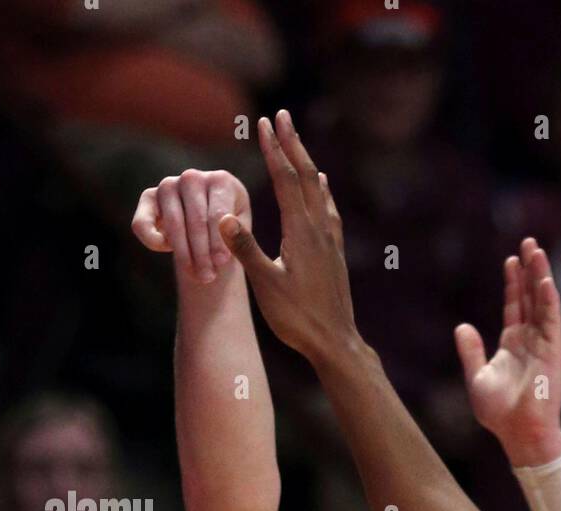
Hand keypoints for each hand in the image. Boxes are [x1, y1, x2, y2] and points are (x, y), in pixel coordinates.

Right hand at [132, 168, 249, 283]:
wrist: (210, 238)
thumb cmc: (231, 238)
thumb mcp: (242, 241)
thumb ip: (241, 237)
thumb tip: (228, 224)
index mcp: (222, 181)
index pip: (218, 212)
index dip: (219, 239)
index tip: (222, 262)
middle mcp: (193, 178)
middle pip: (195, 218)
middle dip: (202, 252)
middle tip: (208, 277)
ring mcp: (169, 185)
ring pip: (173, 222)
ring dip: (184, 253)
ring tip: (198, 276)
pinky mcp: (148, 197)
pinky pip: (143, 222)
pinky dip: (153, 241)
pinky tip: (167, 251)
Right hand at [219, 110, 355, 362]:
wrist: (336, 343)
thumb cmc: (298, 319)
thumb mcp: (266, 286)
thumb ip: (246, 250)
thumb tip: (224, 217)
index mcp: (301, 233)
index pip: (285, 180)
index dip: (273, 149)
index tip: (264, 122)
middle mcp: (320, 230)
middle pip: (306, 177)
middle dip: (292, 144)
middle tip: (282, 115)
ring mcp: (330, 242)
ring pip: (320, 191)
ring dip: (307, 163)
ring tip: (299, 143)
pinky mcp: (336, 255)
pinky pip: (329, 211)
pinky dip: (323, 191)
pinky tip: (324, 187)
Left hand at [455, 239, 560, 467]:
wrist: (518, 433)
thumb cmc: (499, 413)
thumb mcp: (477, 377)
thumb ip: (470, 351)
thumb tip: (461, 326)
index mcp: (513, 344)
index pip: (515, 305)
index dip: (513, 282)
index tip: (511, 259)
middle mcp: (531, 340)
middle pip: (531, 297)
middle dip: (530, 269)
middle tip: (529, 242)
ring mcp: (544, 344)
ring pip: (543, 303)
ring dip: (541, 277)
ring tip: (537, 251)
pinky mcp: (553, 353)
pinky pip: (552, 321)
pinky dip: (549, 301)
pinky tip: (545, 281)